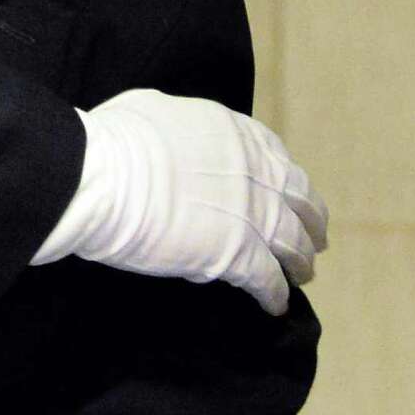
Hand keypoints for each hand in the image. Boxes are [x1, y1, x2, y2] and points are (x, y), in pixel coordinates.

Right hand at [33, 89, 327, 315]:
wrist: (102, 176)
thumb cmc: (113, 139)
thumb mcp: (155, 109)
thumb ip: (182, 124)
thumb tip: (175, 132)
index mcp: (232, 131)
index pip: (276, 156)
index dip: (285, 179)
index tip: (288, 193)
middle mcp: (252, 168)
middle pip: (299, 200)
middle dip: (309, 221)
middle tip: (312, 239)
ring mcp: (250, 212)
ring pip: (294, 243)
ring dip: (300, 262)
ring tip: (301, 276)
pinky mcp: (238, 254)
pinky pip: (269, 281)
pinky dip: (275, 295)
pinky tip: (275, 306)